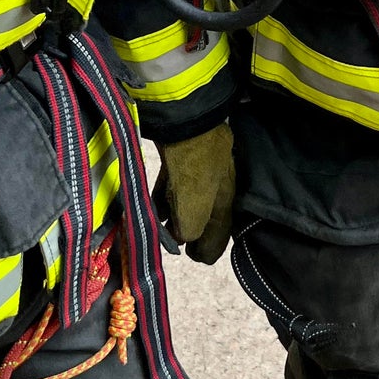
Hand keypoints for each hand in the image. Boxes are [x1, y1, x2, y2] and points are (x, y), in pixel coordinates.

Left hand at [159, 123, 235, 264]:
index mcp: (226, 207)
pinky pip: (175, 188)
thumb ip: (190, 231)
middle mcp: (218, 193)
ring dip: (172, 218)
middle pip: (202, 224)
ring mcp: (202, 176)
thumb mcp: (194, 211)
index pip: (218, 242)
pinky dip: (164, 200)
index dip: (201, 252)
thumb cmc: (194, 171)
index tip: (185, 254)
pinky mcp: (185, 161)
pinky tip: (151, 205)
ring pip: (187, 205)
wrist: (188, 124)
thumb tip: (183, 237)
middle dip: (186, 234)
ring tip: (157, 227)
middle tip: (170, 241)